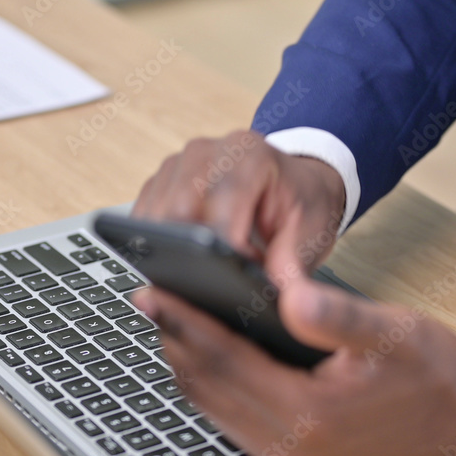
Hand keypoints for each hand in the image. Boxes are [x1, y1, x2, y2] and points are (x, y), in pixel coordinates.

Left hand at [131, 280, 455, 455]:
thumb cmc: (436, 380)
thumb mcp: (397, 334)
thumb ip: (339, 317)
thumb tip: (291, 296)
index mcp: (308, 412)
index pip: (224, 360)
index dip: (184, 322)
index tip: (155, 291)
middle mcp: (288, 443)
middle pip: (206, 386)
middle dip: (174, 338)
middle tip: (150, 298)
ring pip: (212, 405)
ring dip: (187, 361)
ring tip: (170, 319)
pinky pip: (230, 418)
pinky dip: (210, 383)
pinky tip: (208, 354)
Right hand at [132, 130, 345, 277]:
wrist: (293, 181)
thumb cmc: (302, 202)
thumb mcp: (312, 234)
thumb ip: (293, 268)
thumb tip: (277, 302)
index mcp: (249, 156)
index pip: (221, 211)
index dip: (224, 255)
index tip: (236, 285)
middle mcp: (207, 153)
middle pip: (177, 214)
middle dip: (191, 258)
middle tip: (215, 284)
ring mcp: (178, 165)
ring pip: (153, 219)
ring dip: (172, 253)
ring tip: (205, 270)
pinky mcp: (159, 182)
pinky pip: (143, 218)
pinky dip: (157, 246)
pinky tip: (183, 259)